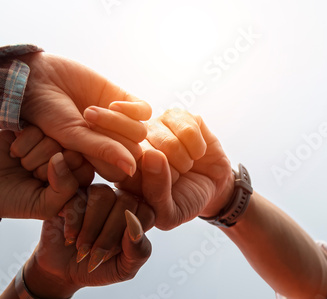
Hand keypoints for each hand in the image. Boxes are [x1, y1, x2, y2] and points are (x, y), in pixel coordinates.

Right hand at [0, 129, 93, 219]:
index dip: (62, 179)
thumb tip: (60, 158)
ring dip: (31, 158)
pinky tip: (13, 152)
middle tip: (31, 175)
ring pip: (52, 141)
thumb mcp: (44, 207)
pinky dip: (21, 145)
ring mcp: (48, 138)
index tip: (44, 188)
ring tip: (22, 164)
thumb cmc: (15, 200)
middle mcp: (65, 153)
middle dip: (45, 169)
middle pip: (71, 153)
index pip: (85, 170)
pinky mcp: (31, 126)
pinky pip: (35, 130)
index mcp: (75, 174)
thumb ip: (64, 190)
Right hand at [18, 52, 150, 181]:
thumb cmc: (48, 112)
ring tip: (89, 111)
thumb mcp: (73, 136)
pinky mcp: (125, 98)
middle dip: (111, 138)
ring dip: (116, 121)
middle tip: (85, 121)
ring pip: (140, 131)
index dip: (107, 161)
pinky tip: (112, 103)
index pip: (121, 172)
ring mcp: (119, 121)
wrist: (39, 77)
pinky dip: (131, 109)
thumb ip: (103, 152)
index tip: (82, 147)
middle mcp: (110, 142)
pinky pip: (145, 111)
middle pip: (134, 152)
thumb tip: (132, 169)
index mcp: (96, 159)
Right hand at [21, 187, 154, 297]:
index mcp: (138, 215)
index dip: (131, 236)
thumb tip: (136, 227)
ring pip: (102, 195)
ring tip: (82, 249)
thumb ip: (138, 251)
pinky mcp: (72, 193)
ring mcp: (95, 193)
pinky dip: (74, 222)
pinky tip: (69, 238)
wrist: (64, 272)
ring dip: (91, 227)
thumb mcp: (124, 269)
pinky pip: (78, 196)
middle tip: (95, 256)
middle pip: (125, 201)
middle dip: (109, 234)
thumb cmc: (99, 268)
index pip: (146, 212)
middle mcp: (120, 198)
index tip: (115, 256)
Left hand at [104, 109, 234, 230]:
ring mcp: (155, 124)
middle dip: (169, 172)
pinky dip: (198, 147)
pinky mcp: (179, 115)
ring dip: (185, 161)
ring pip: (169, 144)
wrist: (211, 184)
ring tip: (184, 166)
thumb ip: (156, 191)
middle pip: (144, 151)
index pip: (115, 155)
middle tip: (175, 178)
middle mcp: (133, 139)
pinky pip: (188, 130)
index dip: (124, 159)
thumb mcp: (169, 211)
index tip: (139, 174)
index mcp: (122, 164)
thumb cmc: (184, 200)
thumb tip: (151, 155)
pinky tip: (196, 152)